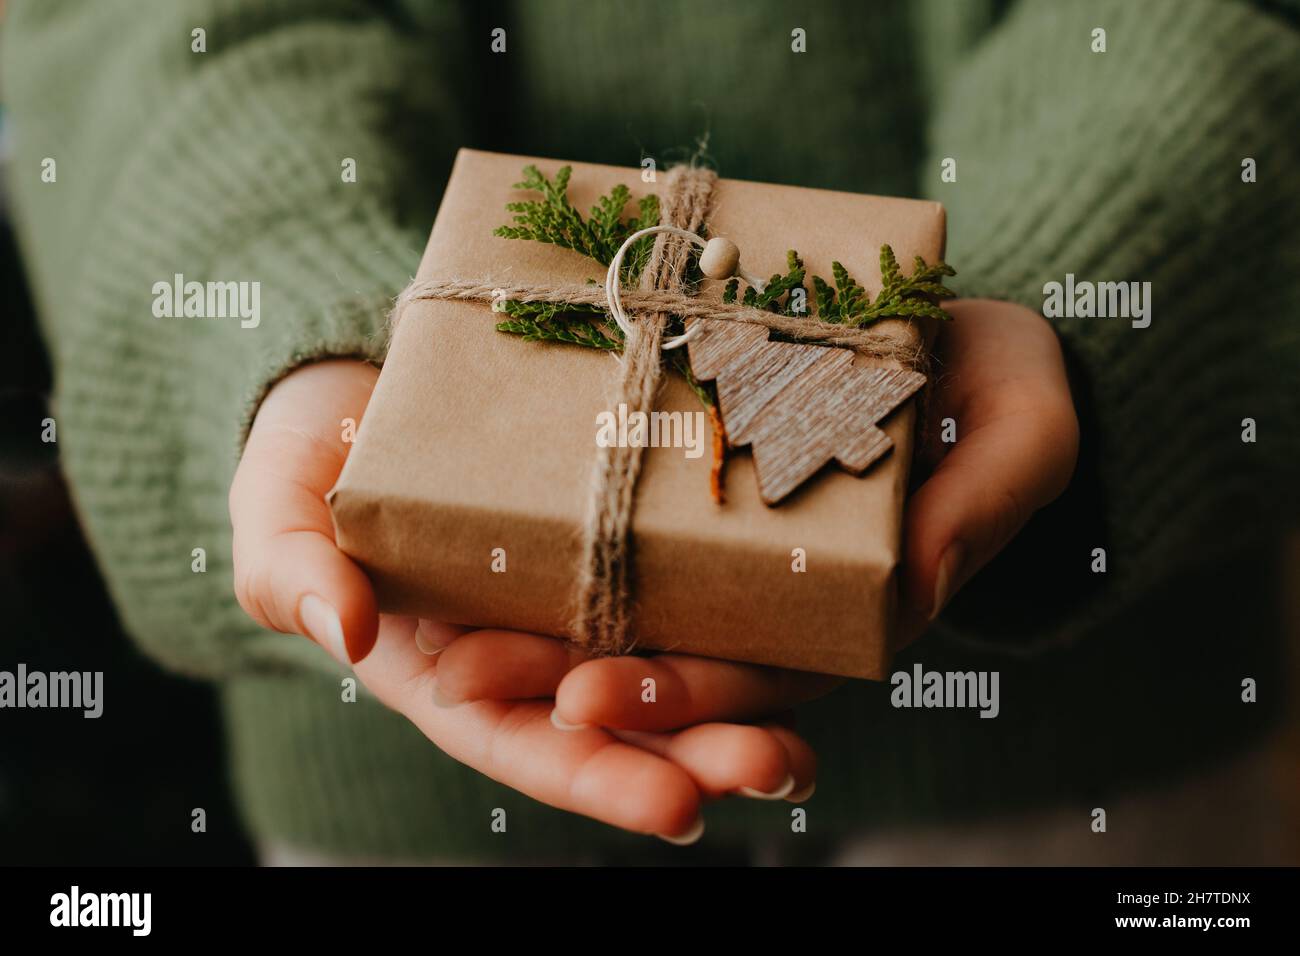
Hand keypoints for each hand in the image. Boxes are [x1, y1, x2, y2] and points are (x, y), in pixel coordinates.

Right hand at [229, 360, 816, 842]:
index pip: (527, 739)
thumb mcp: (278, 510)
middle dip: (697, 753)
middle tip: (774, 768)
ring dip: (740, 706)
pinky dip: (750, 615)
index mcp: (453, 665)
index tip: (672, 804)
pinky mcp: (630, 533)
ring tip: (806, 739)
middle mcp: (533, 646)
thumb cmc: (312, 454)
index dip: (597, 775)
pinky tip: (816, 628)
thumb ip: (294, 575)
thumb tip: (350, 633)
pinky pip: (693, 583)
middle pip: (620, 721)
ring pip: (669, 667)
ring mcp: (586, 593)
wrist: (367, 379)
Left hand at [436, 298, 1076, 728]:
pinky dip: (541, 538)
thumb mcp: (1024, 435)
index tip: (588, 701)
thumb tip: (916, 582)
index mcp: (847, 603)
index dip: (677, 695)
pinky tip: (462, 543)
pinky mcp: (687, 477)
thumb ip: (986, 509)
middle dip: (568, 675)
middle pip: (667, 649)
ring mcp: (726, 538)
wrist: (963, 330)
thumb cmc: (1000, 388)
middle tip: (470, 677)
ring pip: (627, 600)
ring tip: (444, 642)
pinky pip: (612, 519)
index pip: (758, 671)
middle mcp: (773, 587)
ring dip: (535, 628)